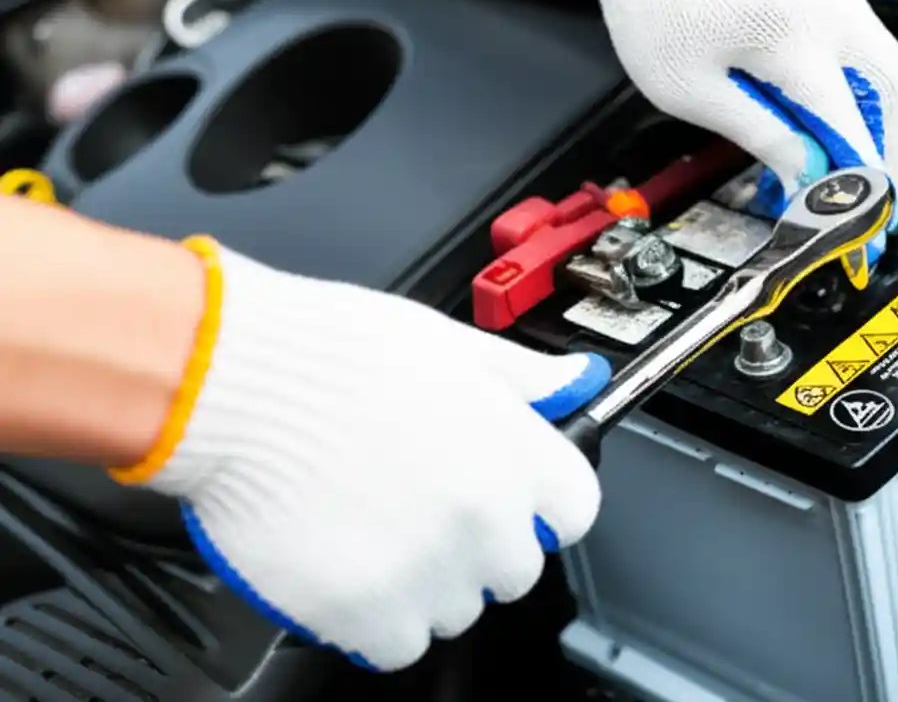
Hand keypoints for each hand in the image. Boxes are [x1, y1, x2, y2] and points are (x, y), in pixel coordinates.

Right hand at [111, 237, 610, 670]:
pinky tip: (346, 566)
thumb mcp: (447, 343)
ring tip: (371, 528)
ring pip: (456, 611)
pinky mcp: (364, 611)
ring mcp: (426, 572)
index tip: (510, 500)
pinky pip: (398, 645)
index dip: (541, 505)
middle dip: (478, 547)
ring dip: (426, 584)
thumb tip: (576, 384)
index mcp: (516, 452)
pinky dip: (376, 621)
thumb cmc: (329, 354)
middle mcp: (483, 520)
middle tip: (420, 508)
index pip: (575, 511)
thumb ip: (524, 377)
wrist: (230, 381)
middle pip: (516, 569)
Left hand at [596, 0, 897, 216]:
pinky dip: (858, 90)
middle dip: (895, 155)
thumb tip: (803, 176)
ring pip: (887, 64)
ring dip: (881, 123)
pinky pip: (861, 44)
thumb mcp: (690, 88)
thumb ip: (758, 134)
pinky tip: (831, 123)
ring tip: (857, 172)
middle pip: (897, 91)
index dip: (860, 184)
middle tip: (881, 203)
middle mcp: (831, 7)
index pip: (850, 128)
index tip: (862, 224)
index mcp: (796, 37)